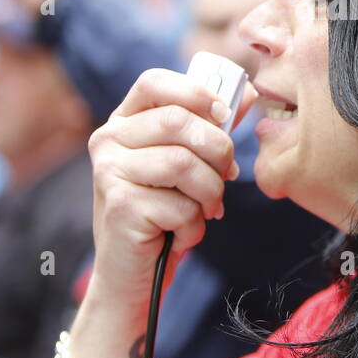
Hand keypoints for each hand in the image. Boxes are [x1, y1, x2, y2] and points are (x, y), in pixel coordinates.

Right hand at [84, 68, 255, 317]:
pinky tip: (181, 234)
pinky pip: (180, 204)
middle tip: (226, 176)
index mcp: (123, 122)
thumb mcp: (187, 165)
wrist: (132, 275)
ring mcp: (109, 172)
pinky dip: (195, 225)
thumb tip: (249, 93)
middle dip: (218, 151)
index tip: (223, 114)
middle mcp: (108, 140)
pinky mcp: (120, 206)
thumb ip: (212, 128)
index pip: (154, 82)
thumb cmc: (163, 215)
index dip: (195, 92)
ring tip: (205, 209)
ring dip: (210, 192)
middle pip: (179, 122)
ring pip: (184, 163)